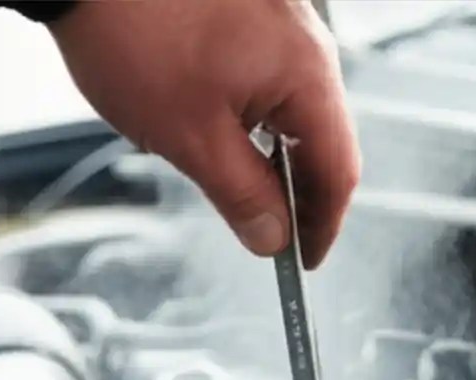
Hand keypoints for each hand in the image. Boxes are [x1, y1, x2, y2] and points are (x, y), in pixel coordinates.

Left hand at [49, 0, 359, 268]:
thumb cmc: (136, 36)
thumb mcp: (190, 139)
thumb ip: (242, 195)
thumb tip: (274, 237)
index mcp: (308, 75)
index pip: (339, 170)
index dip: (322, 225)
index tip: (301, 259)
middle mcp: (308, 44)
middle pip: (324, 140)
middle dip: (297, 193)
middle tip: (267, 233)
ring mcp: (283, 24)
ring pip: (295, 111)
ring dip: (273, 157)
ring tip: (232, 184)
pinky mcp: (253, 14)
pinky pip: (270, 79)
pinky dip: (254, 119)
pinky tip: (215, 130)